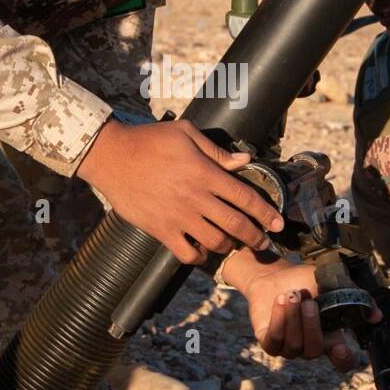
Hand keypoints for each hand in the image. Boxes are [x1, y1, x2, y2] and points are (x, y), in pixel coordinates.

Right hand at [77, 119, 283, 263]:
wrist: (111, 156)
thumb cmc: (148, 140)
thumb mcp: (185, 133)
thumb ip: (217, 150)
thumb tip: (245, 161)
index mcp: (205, 173)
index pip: (245, 197)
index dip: (266, 213)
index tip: (278, 223)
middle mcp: (195, 198)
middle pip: (236, 224)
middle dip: (256, 237)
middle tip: (265, 243)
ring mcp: (177, 216)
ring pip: (215, 242)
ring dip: (230, 246)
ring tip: (235, 245)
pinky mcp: (160, 229)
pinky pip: (187, 253)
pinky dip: (200, 256)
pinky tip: (203, 250)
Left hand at [223, 249, 356, 371]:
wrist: (275, 274)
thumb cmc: (306, 282)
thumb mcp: (334, 285)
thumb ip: (355, 299)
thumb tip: (376, 316)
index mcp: (330, 337)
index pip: (341, 361)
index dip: (343, 360)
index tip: (341, 347)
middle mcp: (310, 346)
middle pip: (314, 350)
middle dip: (312, 326)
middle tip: (309, 302)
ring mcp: (289, 346)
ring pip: (294, 345)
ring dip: (293, 317)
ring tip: (292, 295)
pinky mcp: (269, 341)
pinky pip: (275, 339)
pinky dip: (279, 319)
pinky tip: (280, 300)